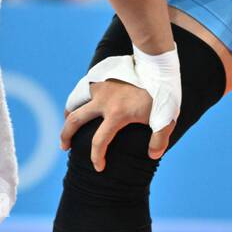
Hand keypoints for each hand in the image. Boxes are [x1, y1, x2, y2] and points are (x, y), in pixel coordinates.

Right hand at [60, 79, 176, 171]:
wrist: (158, 64)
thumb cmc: (163, 92)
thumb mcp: (166, 118)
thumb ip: (160, 139)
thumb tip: (152, 156)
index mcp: (117, 114)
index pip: (99, 141)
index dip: (96, 157)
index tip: (99, 167)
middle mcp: (104, 101)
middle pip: (75, 120)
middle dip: (66, 136)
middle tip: (65, 147)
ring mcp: (101, 86)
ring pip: (75, 101)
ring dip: (68, 114)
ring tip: (68, 124)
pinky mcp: (102, 76)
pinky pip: (82, 89)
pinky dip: (77, 99)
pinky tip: (81, 104)